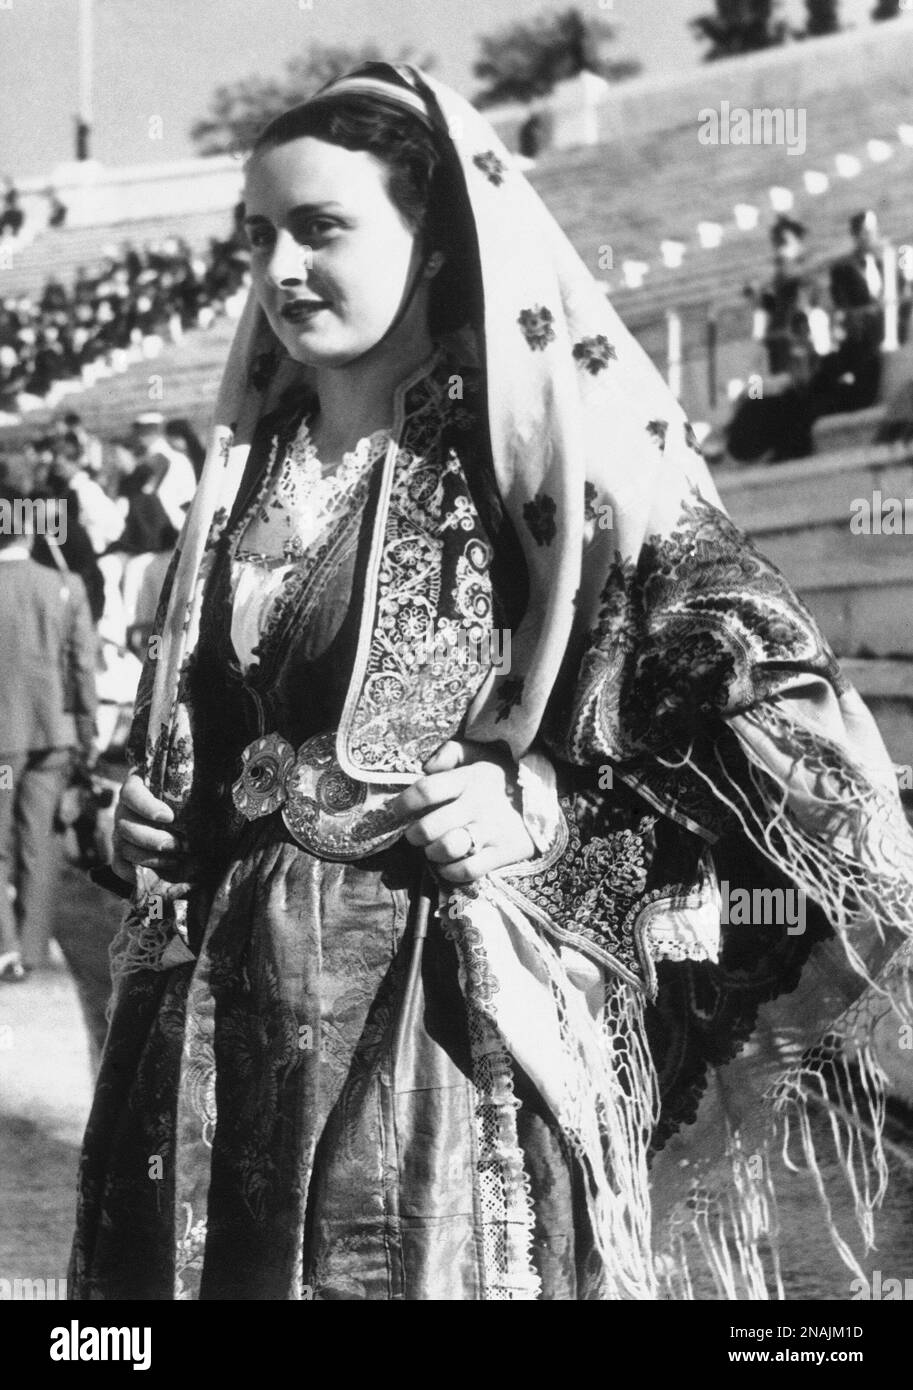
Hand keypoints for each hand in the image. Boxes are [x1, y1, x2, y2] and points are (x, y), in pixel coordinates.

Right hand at [112, 773, 189, 883]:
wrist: (179, 820)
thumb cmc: (185, 800)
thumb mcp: (189, 790)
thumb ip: (197, 790)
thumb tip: (220, 794)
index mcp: (136, 787)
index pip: (130, 793)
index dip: (146, 806)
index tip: (169, 817)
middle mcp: (123, 811)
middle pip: (125, 825)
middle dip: (153, 839)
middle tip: (178, 845)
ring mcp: (119, 833)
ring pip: (124, 847)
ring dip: (150, 857)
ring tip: (175, 859)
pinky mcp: (120, 854)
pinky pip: (119, 866)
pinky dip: (135, 872)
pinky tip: (157, 874)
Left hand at [391, 740, 535, 884]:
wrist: (545, 800)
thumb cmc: (501, 776)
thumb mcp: (480, 754)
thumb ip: (452, 752)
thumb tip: (427, 765)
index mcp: (469, 778)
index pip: (426, 790)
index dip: (404, 802)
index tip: (398, 810)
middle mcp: (478, 805)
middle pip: (429, 826)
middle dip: (413, 834)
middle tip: (414, 834)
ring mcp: (491, 831)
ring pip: (446, 849)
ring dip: (431, 853)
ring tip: (432, 849)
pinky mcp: (503, 853)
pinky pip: (467, 870)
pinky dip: (450, 872)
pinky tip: (448, 865)